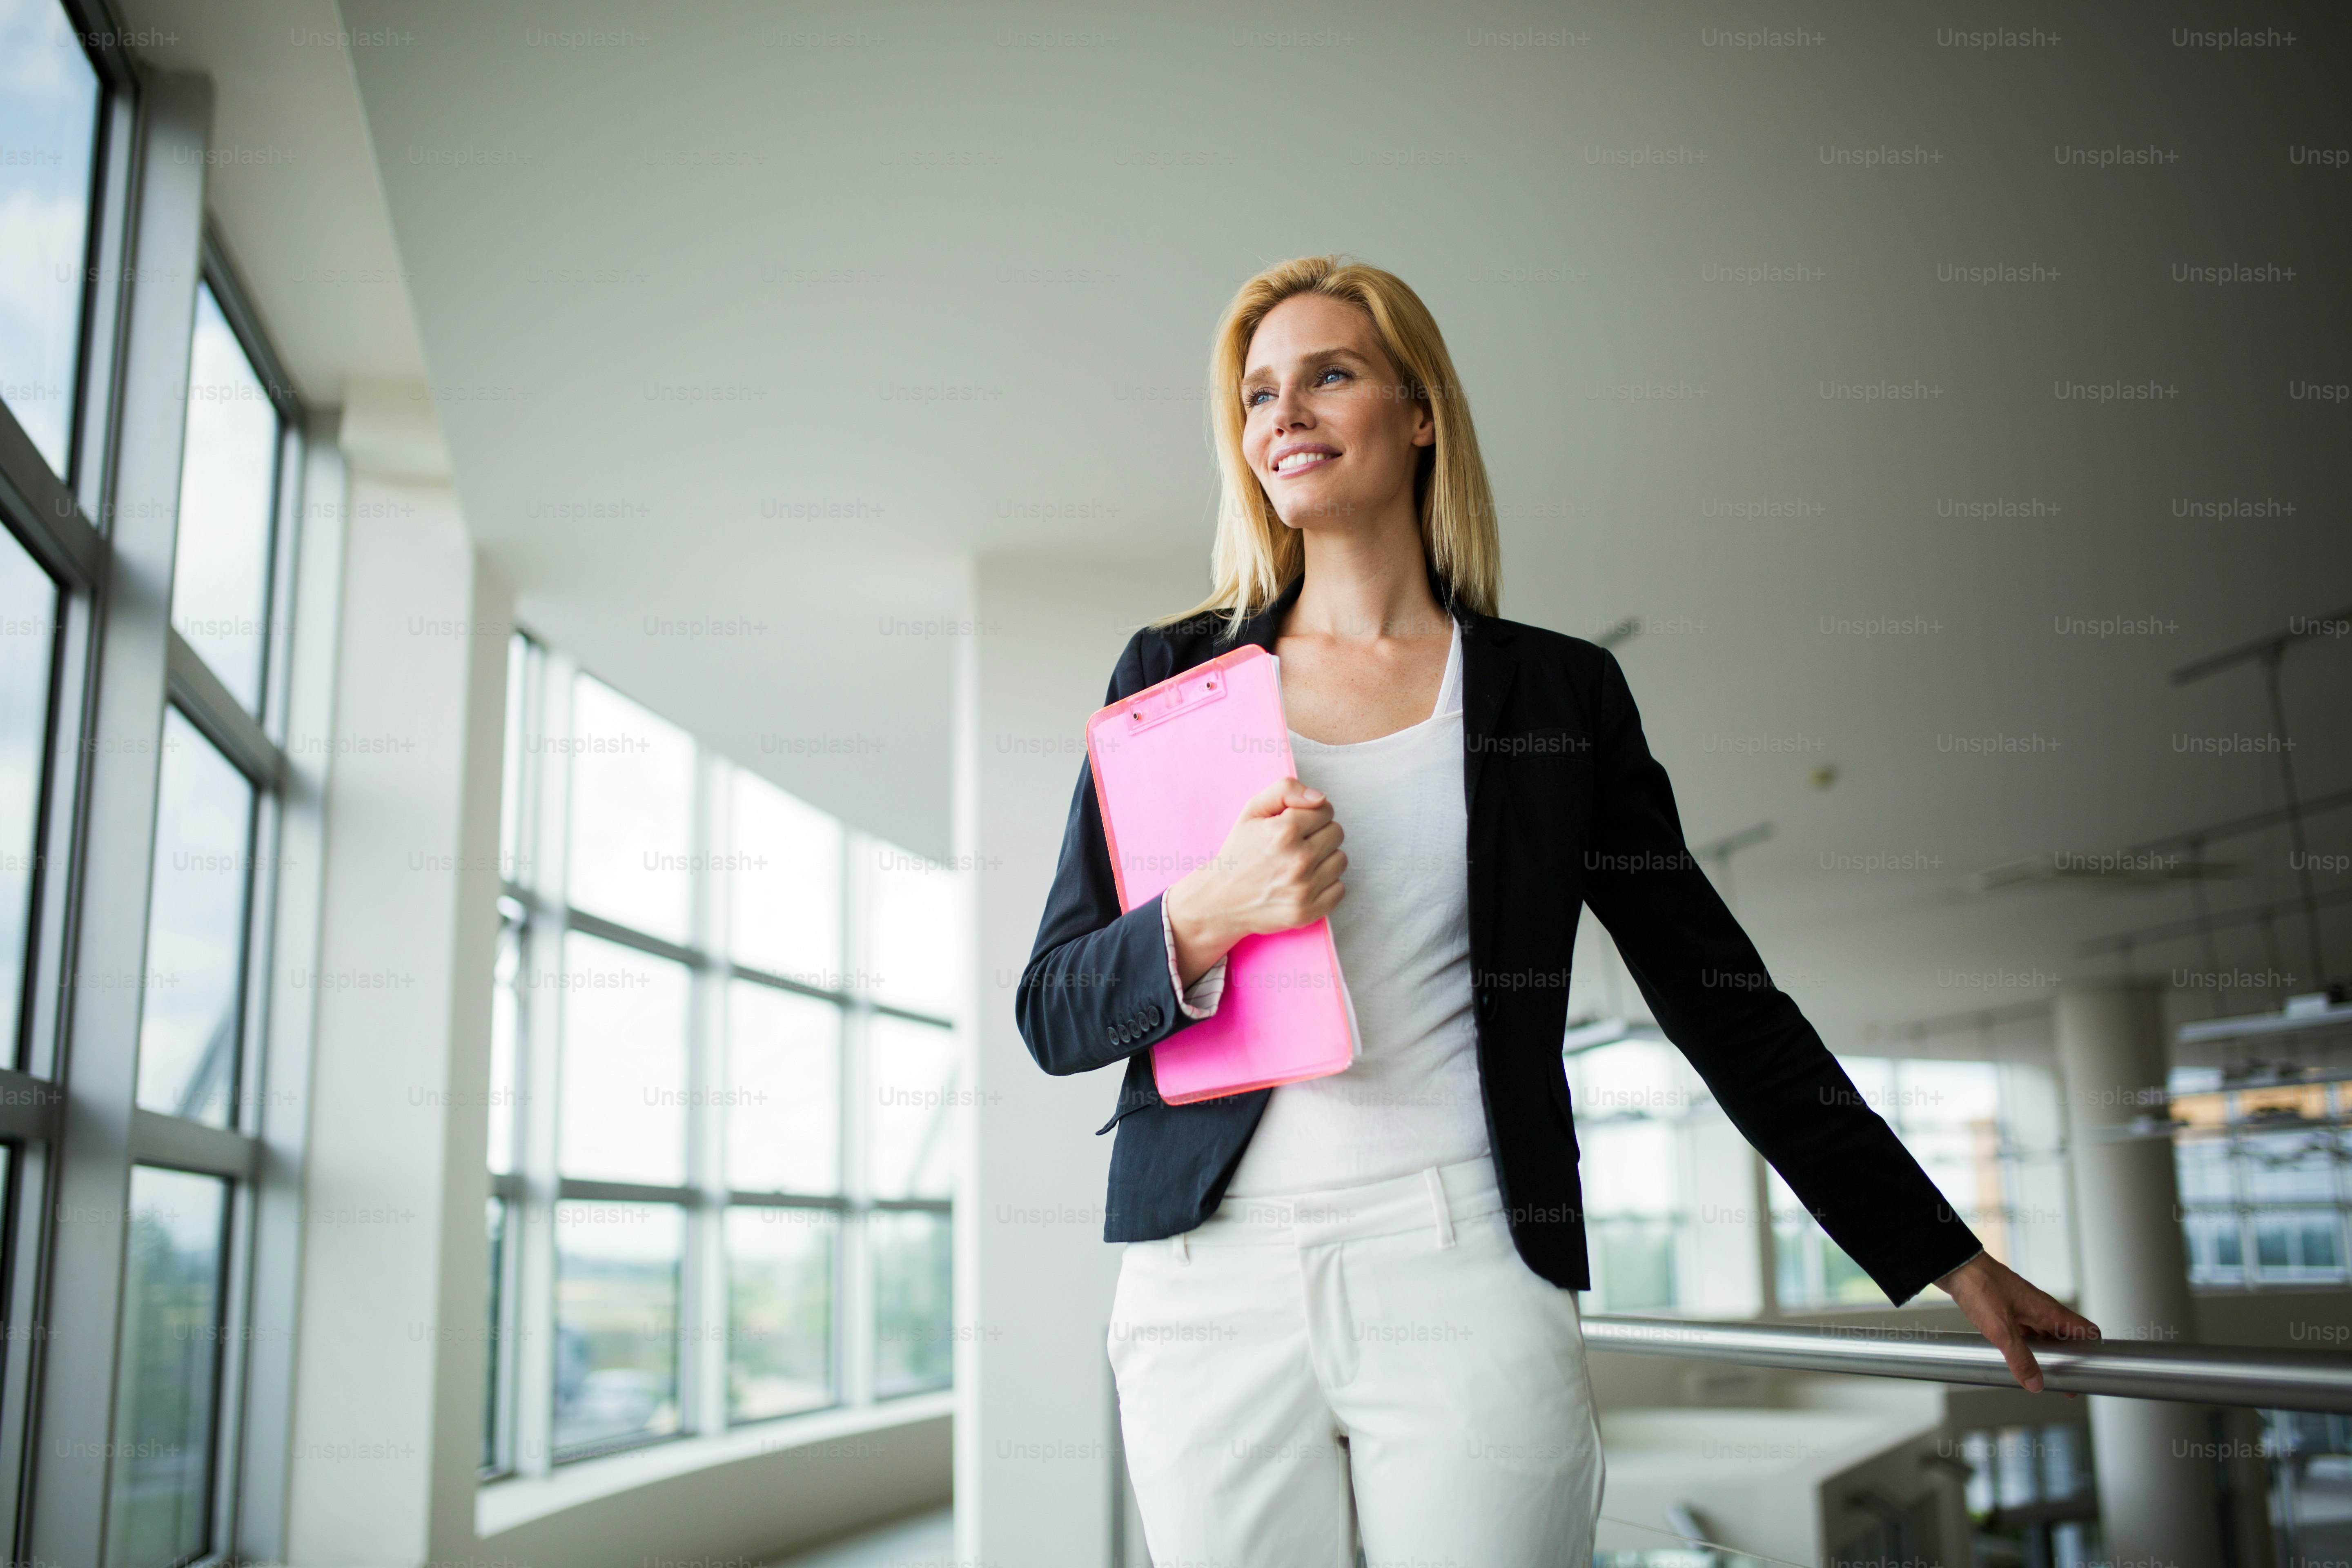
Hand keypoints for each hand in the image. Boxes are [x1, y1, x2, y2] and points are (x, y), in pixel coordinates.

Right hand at [1163, 777, 1344, 986]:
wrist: (1220, 900)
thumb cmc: (1238, 853)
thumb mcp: (1252, 811)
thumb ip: (1285, 791)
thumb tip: (1320, 798)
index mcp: (1284, 831)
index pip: (1325, 810)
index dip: (1311, 814)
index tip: (1298, 824)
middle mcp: (1297, 860)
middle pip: (1336, 833)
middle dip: (1319, 834)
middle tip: (1298, 844)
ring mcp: (1304, 889)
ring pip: (1340, 860)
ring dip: (1324, 859)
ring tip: (1300, 864)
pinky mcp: (1307, 911)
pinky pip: (1339, 889)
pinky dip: (1326, 885)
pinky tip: (1305, 882)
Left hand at [1936, 1252, 2098, 1393]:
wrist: (1956, 1265)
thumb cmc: (1980, 1286)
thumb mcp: (2000, 1328)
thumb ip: (2019, 1357)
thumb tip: (2036, 1383)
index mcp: (2048, 1311)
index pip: (2085, 1330)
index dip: (2094, 1350)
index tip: (2093, 1371)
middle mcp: (2041, 1309)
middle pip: (2066, 1337)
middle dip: (2069, 1360)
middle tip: (2068, 1384)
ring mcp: (2025, 1308)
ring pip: (2045, 1335)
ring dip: (2048, 1354)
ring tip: (2047, 1376)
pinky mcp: (2008, 1309)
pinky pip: (2027, 1331)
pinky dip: (2029, 1346)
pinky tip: (2020, 1357)